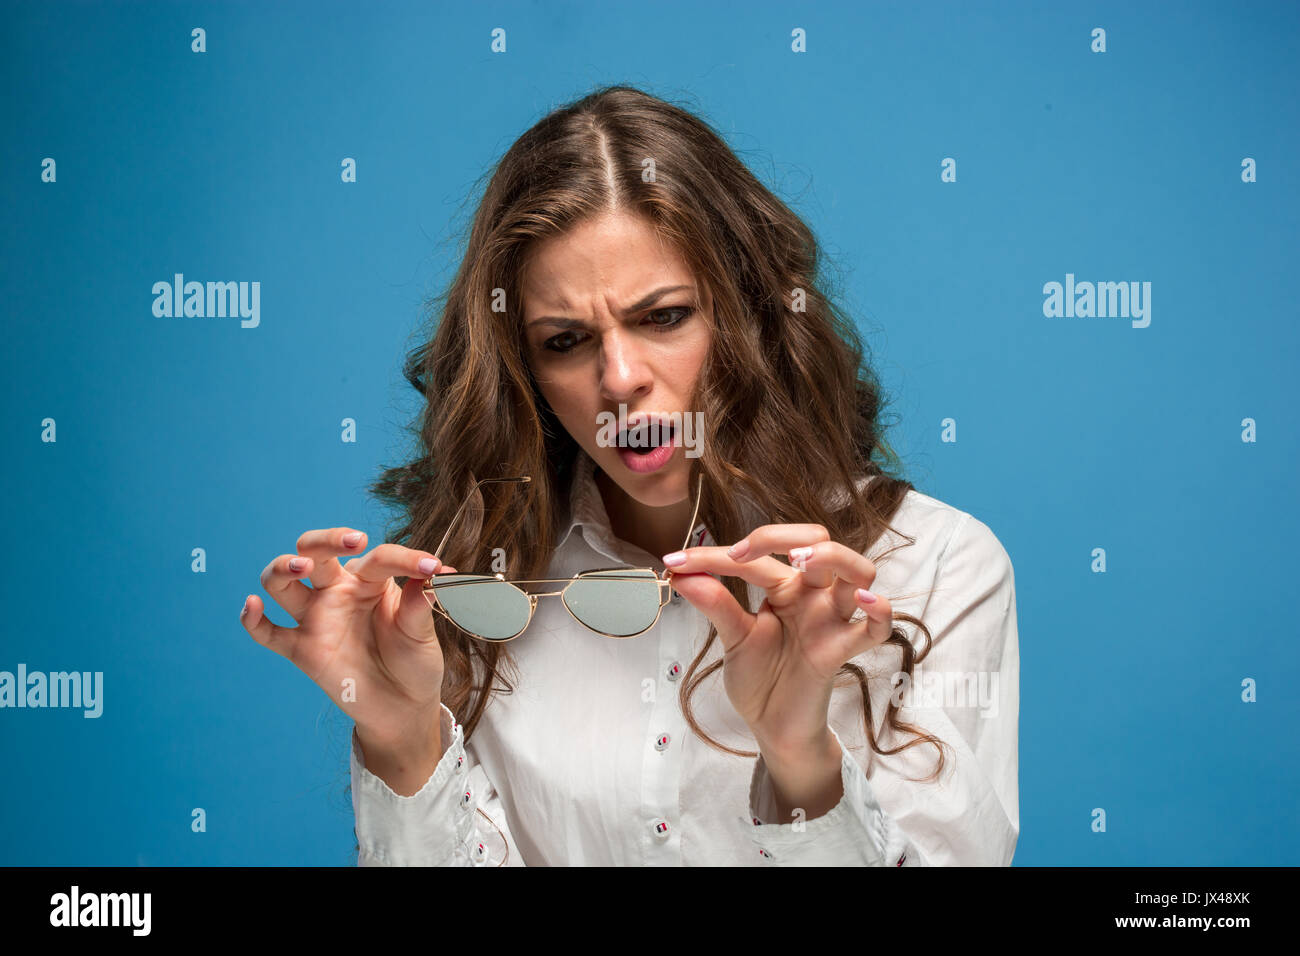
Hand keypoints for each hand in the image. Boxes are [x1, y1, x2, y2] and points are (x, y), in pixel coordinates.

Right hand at [239, 527, 457, 757]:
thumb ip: (421, 602)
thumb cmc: (413, 661)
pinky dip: (252, 620)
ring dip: (284, 567)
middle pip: (315, 550)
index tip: (432, 567)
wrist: (403, 706)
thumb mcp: (422, 632)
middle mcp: (338, 591)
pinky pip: (267, 633)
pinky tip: (251, 606)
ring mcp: (316, 618)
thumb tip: (435, 571)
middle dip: (327, 539)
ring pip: (282, 582)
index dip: (405, 559)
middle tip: (354, 540)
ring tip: (301, 567)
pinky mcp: (301, 649)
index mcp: (371, 580)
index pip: (379, 557)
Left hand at [662, 523, 891, 756]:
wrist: (772, 727)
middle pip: (819, 541)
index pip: (758, 555)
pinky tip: (865, 601)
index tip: (675, 564)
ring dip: (835, 557)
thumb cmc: (759, 678)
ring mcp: (831, 621)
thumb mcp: (731, 638)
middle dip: (784, 536)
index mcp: (784, 587)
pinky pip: (877, 628)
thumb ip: (714, 604)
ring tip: (804, 561)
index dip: (713, 556)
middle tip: (742, 555)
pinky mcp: (842, 651)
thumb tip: (680, 575)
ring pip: (858, 572)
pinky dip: (879, 612)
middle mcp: (812, 596)